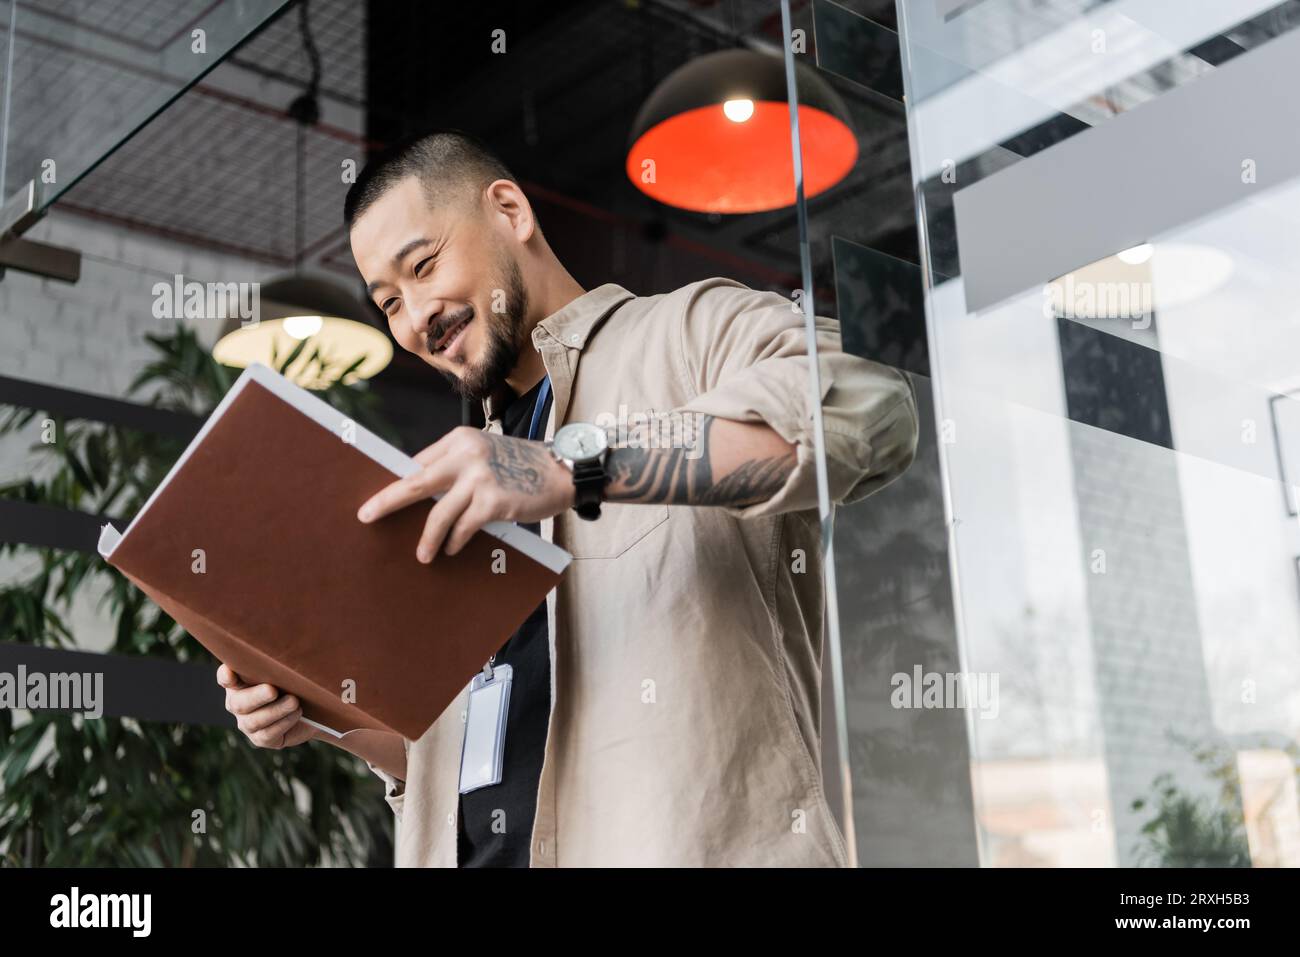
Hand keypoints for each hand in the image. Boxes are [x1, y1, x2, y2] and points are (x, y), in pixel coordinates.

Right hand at [218, 663, 315, 749]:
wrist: (312, 709)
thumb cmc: (297, 681)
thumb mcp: (290, 669)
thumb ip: (282, 660)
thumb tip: (294, 637)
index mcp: (240, 681)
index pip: (225, 678)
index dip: (225, 676)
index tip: (230, 672)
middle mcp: (238, 702)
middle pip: (239, 702)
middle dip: (257, 696)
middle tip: (273, 690)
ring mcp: (247, 722)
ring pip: (254, 721)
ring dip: (276, 711)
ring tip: (294, 702)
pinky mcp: (261, 738)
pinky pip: (267, 734)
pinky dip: (283, 723)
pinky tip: (296, 714)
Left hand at [356, 426, 573, 562]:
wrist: (562, 470)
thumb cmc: (523, 465)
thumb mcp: (486, 453)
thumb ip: (458, 467)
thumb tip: (426, 494)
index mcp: (459, 440)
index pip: (419, 463)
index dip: (399, 483)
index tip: (381, 497)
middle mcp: (465, 454)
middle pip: (414, 482)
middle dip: (387, 501)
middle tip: (366, 516)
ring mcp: (479, 478)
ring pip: (438, 514)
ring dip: (427, 538)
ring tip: (422, 555)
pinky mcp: (493, 501)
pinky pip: (463, 527)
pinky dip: (455, 541)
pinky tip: (453, 549)